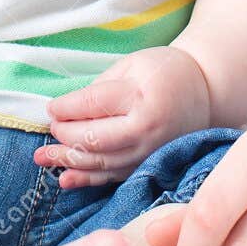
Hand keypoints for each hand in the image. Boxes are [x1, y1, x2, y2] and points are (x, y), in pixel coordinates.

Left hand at [34, 45, 211, 187]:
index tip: (50, 108)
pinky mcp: (147, 166)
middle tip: (50, 128)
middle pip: (93, 139)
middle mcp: (146, 131)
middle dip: (64, 135)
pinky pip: (112, 177)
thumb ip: (99, 88)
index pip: (93, 106)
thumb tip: (64, 110)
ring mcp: (148, 153)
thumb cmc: (165, 72)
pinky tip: (65, 180)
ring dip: (67, 161)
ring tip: (41, 157)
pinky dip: (87, 180)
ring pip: (100, 162)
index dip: (66, 108)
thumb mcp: (133, 65)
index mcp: (142, 99)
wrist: (205, 93)